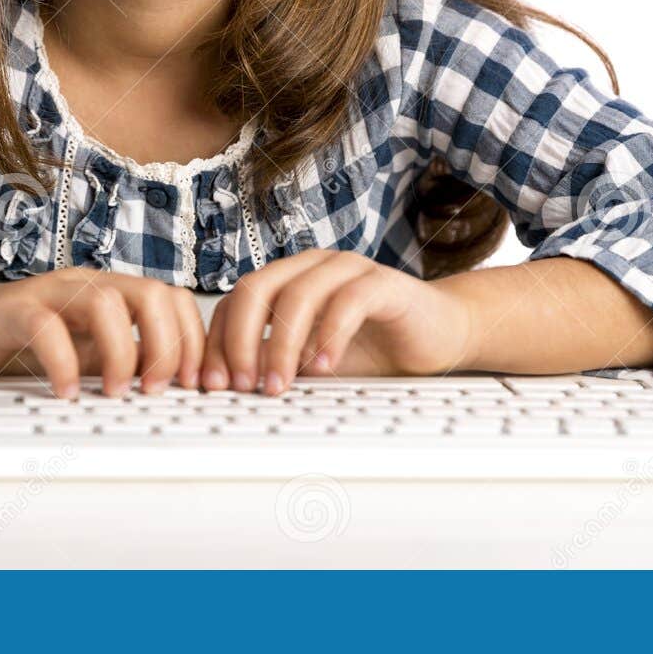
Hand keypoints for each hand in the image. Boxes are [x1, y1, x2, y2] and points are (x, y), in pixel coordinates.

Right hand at [0, 269, 204, 398]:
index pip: (173, 300)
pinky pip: (46, 327)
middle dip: (166, 345)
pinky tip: (65, 392)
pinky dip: (62, 363)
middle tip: (156, 389)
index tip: (194, 384)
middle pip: (151, 293)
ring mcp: (50, 293)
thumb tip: (175, 391)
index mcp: (112, 292)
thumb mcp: (86, 354)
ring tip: (115, 393)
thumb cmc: (22, 344)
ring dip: (122, 352)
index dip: (192, 340)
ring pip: (106, 303)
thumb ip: (124, 362)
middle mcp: (87, 285)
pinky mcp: (13, 310)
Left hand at [201, 249, 473, 393]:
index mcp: (287, 278)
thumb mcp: (311, 360)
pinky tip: (323, 367)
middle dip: (240, 340)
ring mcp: (347, 268)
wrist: (438, 336)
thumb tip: (225, 387)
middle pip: (255, 289)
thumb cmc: (372, 347)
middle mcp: (311, 266)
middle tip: (241, 385)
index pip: (236, 301)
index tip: (214, 384)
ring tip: (279, 385)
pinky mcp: (382, 281)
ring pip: (296, 295)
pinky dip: (329, 336)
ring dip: (281, 345)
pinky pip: (347, 301)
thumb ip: (274, 362)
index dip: (218, 341)